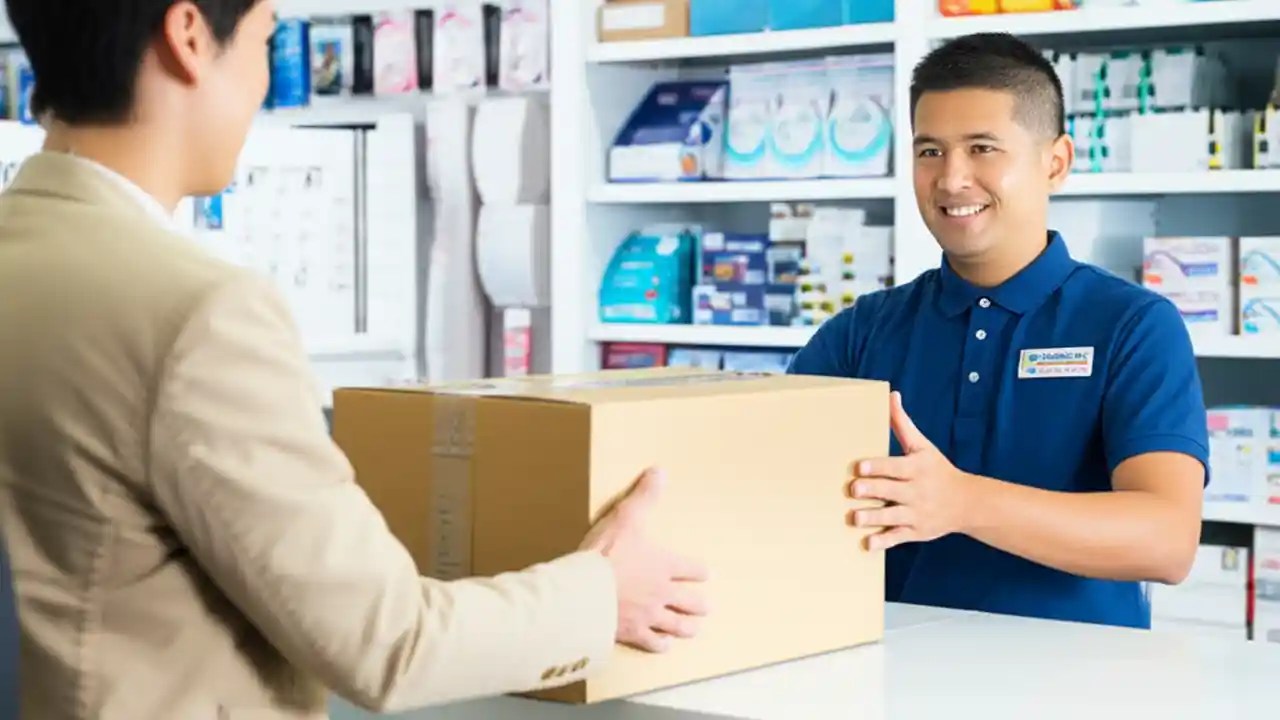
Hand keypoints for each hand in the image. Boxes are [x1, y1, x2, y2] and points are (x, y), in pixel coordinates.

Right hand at [579, 467, 709, 652]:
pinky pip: (652, 642)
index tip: (706, 573)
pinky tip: (664, 645)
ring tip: (694, 629)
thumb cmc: (606, 553)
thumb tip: (659, 471)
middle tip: (707, 607)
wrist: (586, 590)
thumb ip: (644, 496)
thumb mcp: (627, 516)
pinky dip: (661, 644)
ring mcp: (649, 615)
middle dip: (700, 604)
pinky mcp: (632, 633)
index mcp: (664, 565)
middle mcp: (662, 592)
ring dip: (687, 627)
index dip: (699, 571)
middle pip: (690, 602)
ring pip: (676, 625)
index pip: (691, 569)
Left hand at [848, 391, 976, 550]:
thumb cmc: (937, 470)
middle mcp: (916, 492)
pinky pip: (898, 538)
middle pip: (890, 491)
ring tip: (854, 518)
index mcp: (917, 469)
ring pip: (892, 516)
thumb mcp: (923, 446)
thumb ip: (902, 423)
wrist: (967, 503)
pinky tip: (866, 544)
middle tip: (852, 490)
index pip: (895, 467)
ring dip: (872, 518)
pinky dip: (883, 542)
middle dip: (871, 491)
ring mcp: (916, 514)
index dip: (877, 467)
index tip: (859, 467)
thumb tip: (891, 395)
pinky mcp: (915, 531)